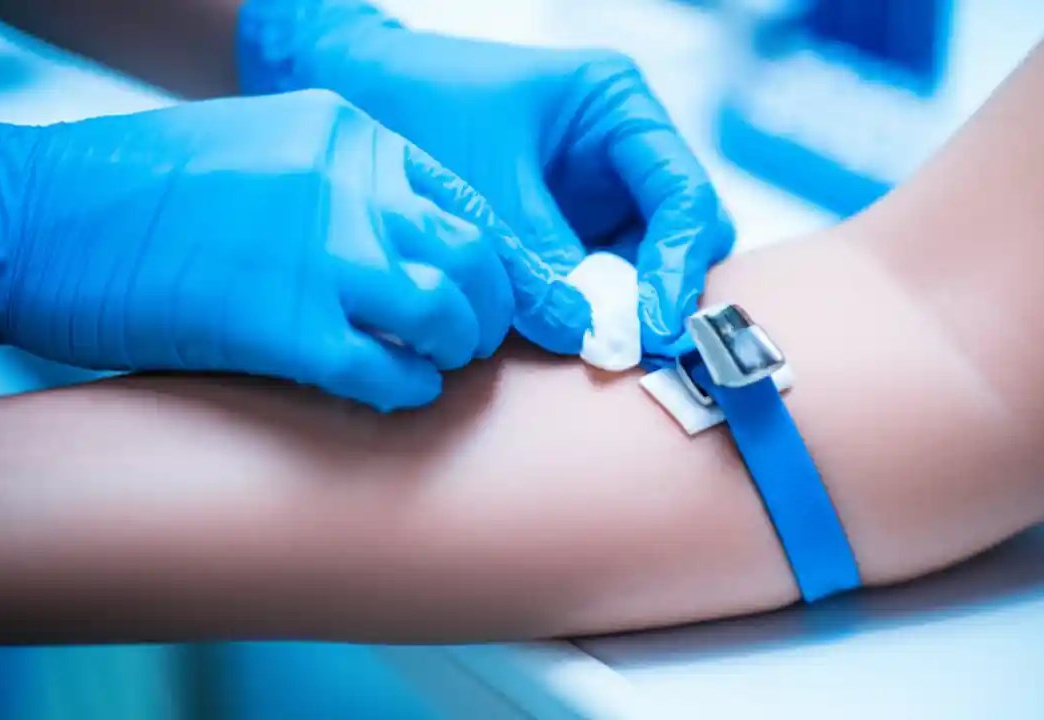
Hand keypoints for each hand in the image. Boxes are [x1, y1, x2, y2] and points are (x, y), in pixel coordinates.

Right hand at [0, 91, 525, 409]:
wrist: (34, 215)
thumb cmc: (141, 192)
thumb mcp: (266, 151)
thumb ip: (347, 187)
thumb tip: (419, 249)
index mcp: (346, 135)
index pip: (469, 202)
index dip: (510, 264)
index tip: (527, 303)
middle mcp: (345, 184)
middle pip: (473, 256)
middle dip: (489, 309)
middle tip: (469, 339)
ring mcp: (317, 252)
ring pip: (445, 311)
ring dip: (455, 350)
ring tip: (435, 363)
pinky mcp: (280, 324)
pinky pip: (387, 370)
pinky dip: (408, 389)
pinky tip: (398, 389)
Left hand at [239, 0, 735, 354]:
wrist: (358, 93)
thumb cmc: (422, 103)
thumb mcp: (488, 181)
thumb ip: (541, 256)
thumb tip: (587, 334)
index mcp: (619, 109)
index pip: (683, 193)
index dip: (677, 263)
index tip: (653, 324)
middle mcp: (623, 153)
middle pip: (684, 233)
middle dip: (666, 289)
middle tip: (636, 346)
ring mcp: (600, 195)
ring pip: (648, 265)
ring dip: (630, 307)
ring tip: (601, 349)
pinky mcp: (571, 232)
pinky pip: (601, 280)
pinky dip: (594, 311)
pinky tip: (574, 338)